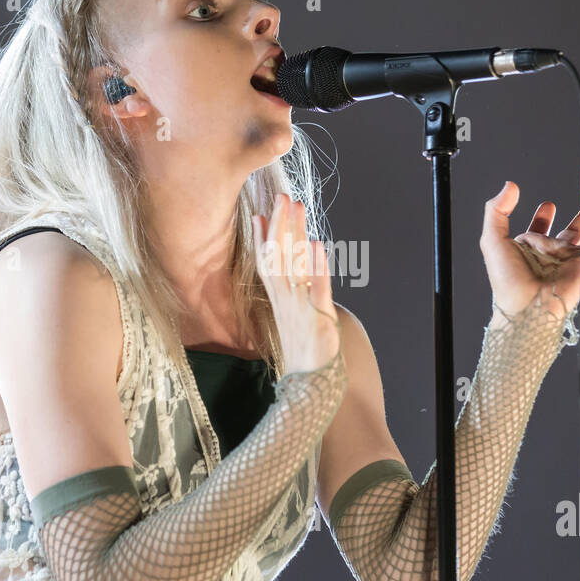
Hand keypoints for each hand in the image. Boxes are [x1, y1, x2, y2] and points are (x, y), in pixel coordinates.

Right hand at [252, 194, 341, 373]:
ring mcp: (300, 307)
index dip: (263, 238)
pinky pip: (316, 287)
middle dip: (280, 225)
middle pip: (277, 257)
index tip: (260, 211)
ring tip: (297, 208)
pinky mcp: (319, 317)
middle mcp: (285, 301)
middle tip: (282, 196)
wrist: (310, 384)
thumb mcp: (292, 318)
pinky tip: (316, 245)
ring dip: (295, 235)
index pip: (266, 263)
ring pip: (294, 265)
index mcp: (279, 301)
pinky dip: (316, 266)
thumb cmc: (304, 350)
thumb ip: (288, 293)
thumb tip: (284, 272)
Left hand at [479, 181, 579, 320]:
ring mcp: (572, 262)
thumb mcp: (492, 238)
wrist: (526, 308)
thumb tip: (511, 185)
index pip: (540, 228)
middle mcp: (553, 254)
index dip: (544, 216)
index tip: (549, 205)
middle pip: (573, 230)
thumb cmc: (507, 279)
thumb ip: (497, 209)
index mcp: (531, 248)